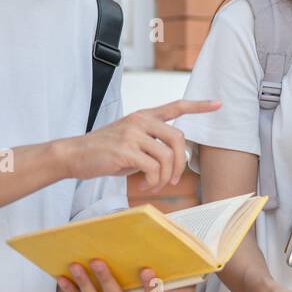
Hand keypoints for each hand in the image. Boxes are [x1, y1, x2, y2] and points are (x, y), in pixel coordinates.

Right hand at [58, 99, 220, 194]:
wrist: (74, 155)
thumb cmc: (105, 152)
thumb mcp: (131, 141)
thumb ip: (152, 143)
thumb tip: (174, 159)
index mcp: (143, 116)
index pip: (175, 106)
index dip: (198, 106)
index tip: (218, 104)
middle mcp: (140, 121)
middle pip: (178, 138)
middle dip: (182, 162)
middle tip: (175, 179)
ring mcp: (133, 134)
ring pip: (167, 156)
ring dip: (166, 177)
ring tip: (156, 186)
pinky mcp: (125, 151)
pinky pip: (153, 169)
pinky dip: (154, 182)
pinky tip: (145, 187)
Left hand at [58, 260, 160, 291]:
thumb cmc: (131, 285)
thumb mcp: (139, 281)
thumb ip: (136, 269)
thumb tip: (130, 242)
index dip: (150, 286)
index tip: (147, 269)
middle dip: (105, 278)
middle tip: (96, 261)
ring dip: (83, 283)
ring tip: (75, 266)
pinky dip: (71, 291)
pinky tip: (63, 278)